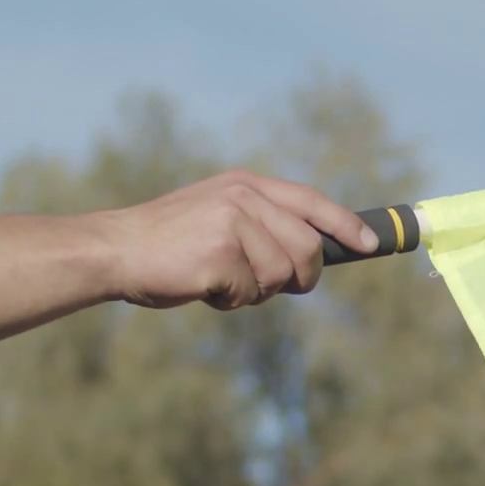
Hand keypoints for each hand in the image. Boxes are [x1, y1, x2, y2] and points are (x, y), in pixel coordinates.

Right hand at [99, 170, 376, 310]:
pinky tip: (200, 285)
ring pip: (280, 276)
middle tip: (262, 285)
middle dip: (297, 277)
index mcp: (245, 184)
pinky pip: (249, 294)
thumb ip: (260, 226)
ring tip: (216, 278)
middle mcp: (244, 197)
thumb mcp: (217, 217)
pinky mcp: (221, 254)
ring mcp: (233, 223)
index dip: (344, 225)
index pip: (311, 201)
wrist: (115, 249)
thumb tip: (311, 259)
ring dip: (253, 292)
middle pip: (308, 248)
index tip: (369, 245)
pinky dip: (228, 301)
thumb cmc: (168, 243)